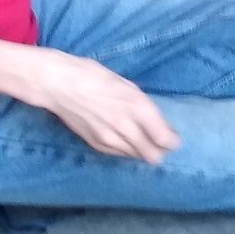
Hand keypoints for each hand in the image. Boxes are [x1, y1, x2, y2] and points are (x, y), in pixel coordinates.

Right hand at [27, 48, 180, 162]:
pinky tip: (125, 139)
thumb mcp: (126, 85)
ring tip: (142, 139)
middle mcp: (125, 126)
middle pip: (152, 155)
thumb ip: (143, 106)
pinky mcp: (97, 145)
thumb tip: (158, 123)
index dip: (173, 141)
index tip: (174, 138)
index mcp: (137, 106)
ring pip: (136, 157)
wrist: (59, 85)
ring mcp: (109, 139)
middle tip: (160, 142)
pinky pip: (120, 155)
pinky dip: (126, 150)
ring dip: (143, 151)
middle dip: (160, 151)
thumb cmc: (94, 76)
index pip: (164, 138)